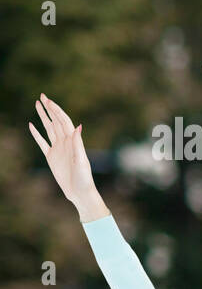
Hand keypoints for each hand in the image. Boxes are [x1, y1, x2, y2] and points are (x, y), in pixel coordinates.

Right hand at [29, 94, 103, 218]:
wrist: (80, 193)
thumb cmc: (84, 178)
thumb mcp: (82, 160)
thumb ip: (78, 143)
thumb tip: (77, 126)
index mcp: (73, 142)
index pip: (63, 121)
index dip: (56, 110)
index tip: (47, 100)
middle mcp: (65, 143)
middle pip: (55, 121)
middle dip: (49, 108)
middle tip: (41, 96)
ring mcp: (57, 149)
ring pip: (48, 129)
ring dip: (43, 117)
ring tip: (37, 105)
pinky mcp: (51, 157)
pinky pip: (42, 143)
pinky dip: (36, 134)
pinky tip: (31, 125)